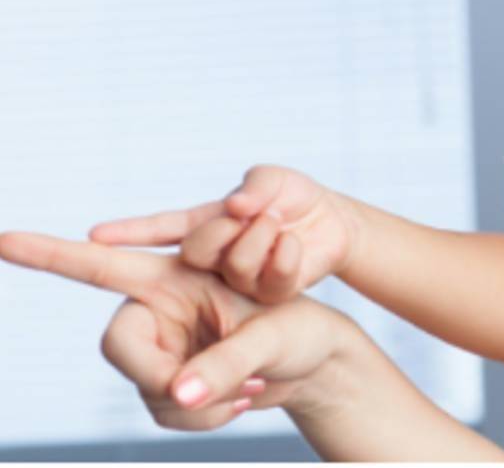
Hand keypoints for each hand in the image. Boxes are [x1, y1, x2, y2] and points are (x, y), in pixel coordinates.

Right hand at [0, 229, 354, 430]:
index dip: (49, 255)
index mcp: (174, 277)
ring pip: (146, 389)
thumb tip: (176, 397)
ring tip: (252, 385)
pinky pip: (166, 413)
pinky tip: (245, 399)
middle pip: (119, 346)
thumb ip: (224, 362)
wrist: (320, 360)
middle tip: (204, 387)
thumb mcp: (271, 337)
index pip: (100, 265)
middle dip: (161, 372)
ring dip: (200, 403)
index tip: (1, 239)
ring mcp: (164, 349)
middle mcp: (159, 310)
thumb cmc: (302, 328)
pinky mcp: (174, 385)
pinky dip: (205, 417)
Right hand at [90, 165, 360, 303]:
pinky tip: (293, 242)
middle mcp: (216, 256)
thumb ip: (256, 186)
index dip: (129, 233)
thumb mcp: (273, 180)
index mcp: (205, 224)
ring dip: (259, 237)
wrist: (335, 224)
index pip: (160, 228)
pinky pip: (273, 279)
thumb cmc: (292, 196)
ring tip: (277, 218)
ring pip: (236, 264)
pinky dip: (285, 255)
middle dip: (219, 232)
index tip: (94, 234)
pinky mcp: (272, 294)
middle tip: (246, 213)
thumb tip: (237, 205)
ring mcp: (242, 279)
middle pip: (196, 250)